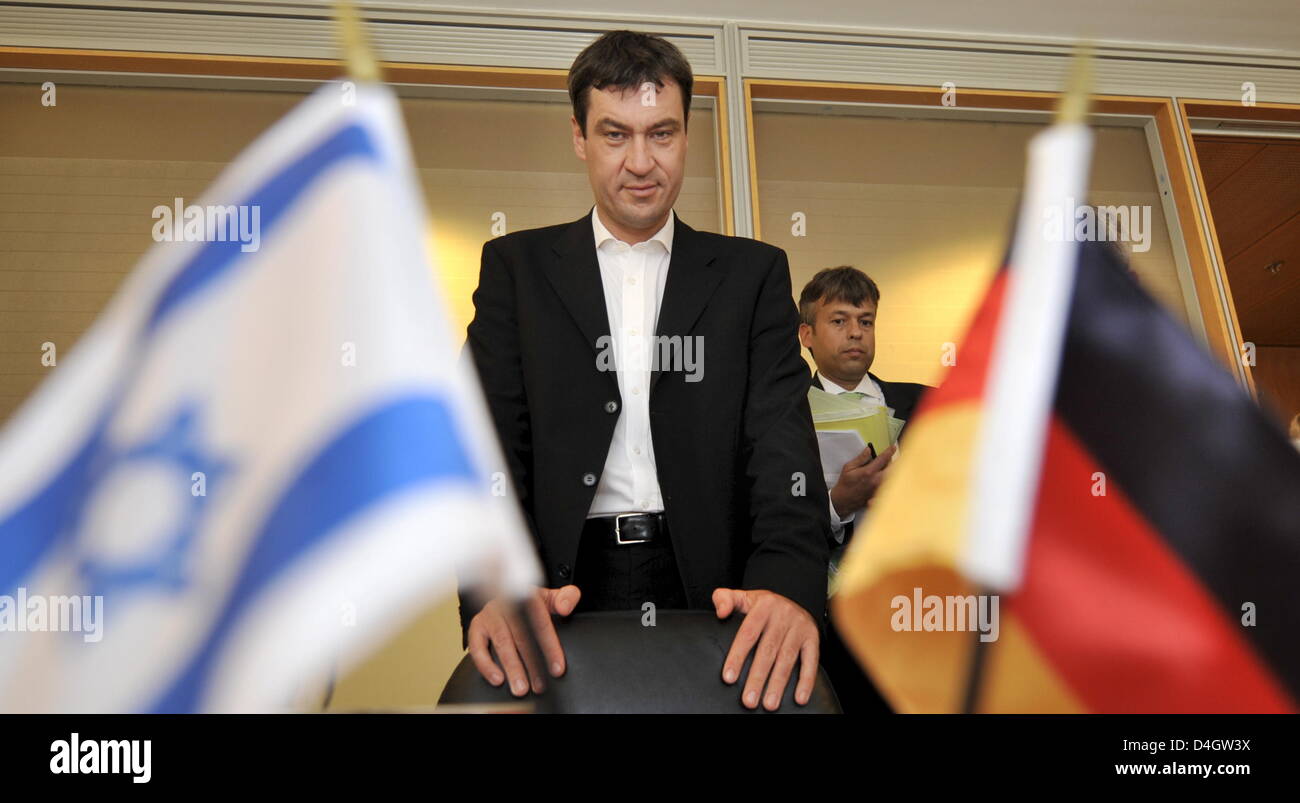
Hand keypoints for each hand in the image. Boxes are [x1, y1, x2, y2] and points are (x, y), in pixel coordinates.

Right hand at [466, 585, 580, 696]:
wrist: (504, 591)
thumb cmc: (531, 603)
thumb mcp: (551, 597)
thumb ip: (567, 597)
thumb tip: (565, 607)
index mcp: (527, 597)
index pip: (541, 623)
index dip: (550, 647)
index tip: (557, 669)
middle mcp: (507, 604)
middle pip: (520, 637)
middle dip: (531, 665)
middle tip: (539, 686)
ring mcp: (490, 615)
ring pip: (501, 643)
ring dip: (511, 668)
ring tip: (520, 688)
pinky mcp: (476, 627)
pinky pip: (477, 648)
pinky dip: (486, 665)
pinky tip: (497, 679)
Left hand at [713, 588, 819, 710]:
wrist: (792, 599)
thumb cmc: (762, 605)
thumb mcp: (742, 596)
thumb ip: (724, 599)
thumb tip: (721, 613)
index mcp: (764, 605)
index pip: (748, 634)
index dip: (738, 656)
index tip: (729, 678)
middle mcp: (783, 615)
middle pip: (768, 650)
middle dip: (757, 678)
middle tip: (749, 700)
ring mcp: (800, 627)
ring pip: (787, 659)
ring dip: (778, 684)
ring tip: (769, 704)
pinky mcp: (813, 638)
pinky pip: (811, 661)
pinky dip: (806, 681)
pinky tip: (799, 698)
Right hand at [830, 443, 897, 517]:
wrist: (843, 501)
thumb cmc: (844, 484)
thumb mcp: (848, 468)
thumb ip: (860, 458)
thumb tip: (868, 450)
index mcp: (868, 472)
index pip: (883, 459)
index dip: (889, 452)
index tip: (893, 447)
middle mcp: (876, 480)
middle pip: (892, 468)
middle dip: (892, 461)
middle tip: (889, 458)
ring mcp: (879, 488)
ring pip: (891, 477)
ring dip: (891, 470)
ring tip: (886, 467)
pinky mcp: (879, 493)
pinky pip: (888, 484)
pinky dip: (888, 479)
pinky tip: (882, 477)